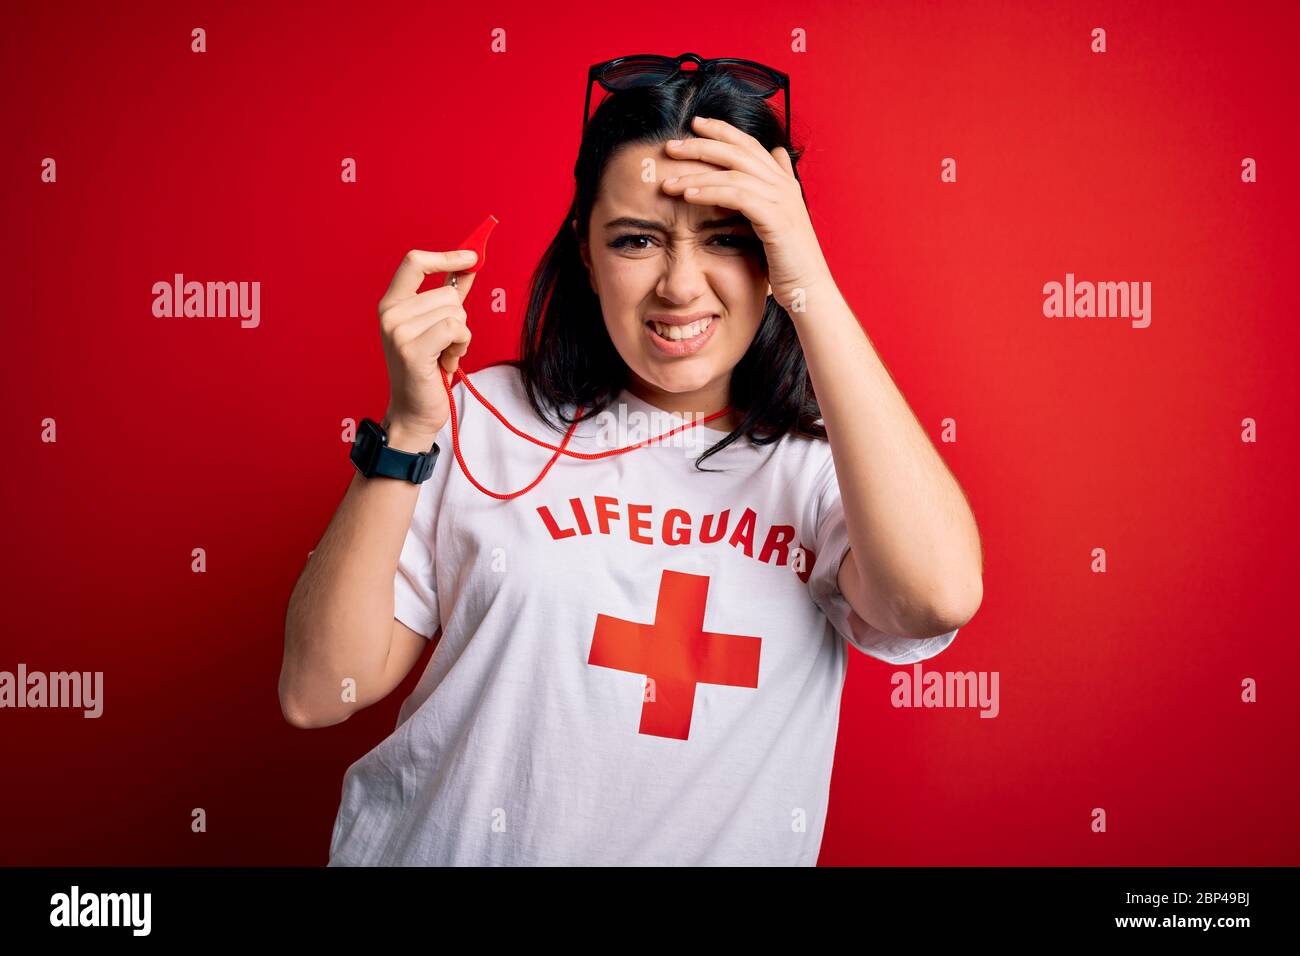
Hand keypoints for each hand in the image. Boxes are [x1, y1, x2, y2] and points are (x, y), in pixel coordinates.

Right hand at [376, 247, 478, 438]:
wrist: (414, 411)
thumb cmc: (426, 369)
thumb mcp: (436, 326)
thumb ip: (449, 295)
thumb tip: (468, 266)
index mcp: (391, 304)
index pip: (414, 262)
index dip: (446, 256)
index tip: (471, 257)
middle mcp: (390, 314)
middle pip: (447, 293)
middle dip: (458, 319)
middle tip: (444, 344)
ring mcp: (398, 331)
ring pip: (455, 312)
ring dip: (460, 337)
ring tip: (443, 355)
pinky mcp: (412, 350)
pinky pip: (455, 329)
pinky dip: (461, 346)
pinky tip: (447, 362)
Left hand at [660, 115, 833, 312]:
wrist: (808, 289)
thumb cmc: (787, 260)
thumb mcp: (778, 218)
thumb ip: (772, 188)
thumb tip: (775, 155)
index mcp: (782, 181)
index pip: (749, 143)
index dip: (722, 130)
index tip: (695, 124)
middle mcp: (783, 184)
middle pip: (738, 150)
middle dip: (702, 144)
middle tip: (671, 145)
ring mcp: (781, 199)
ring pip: (733, 172)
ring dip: (696, 173)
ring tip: (669, 181)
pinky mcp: (775, 218)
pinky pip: (736, 196)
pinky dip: (710, 192)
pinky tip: (687, 195)